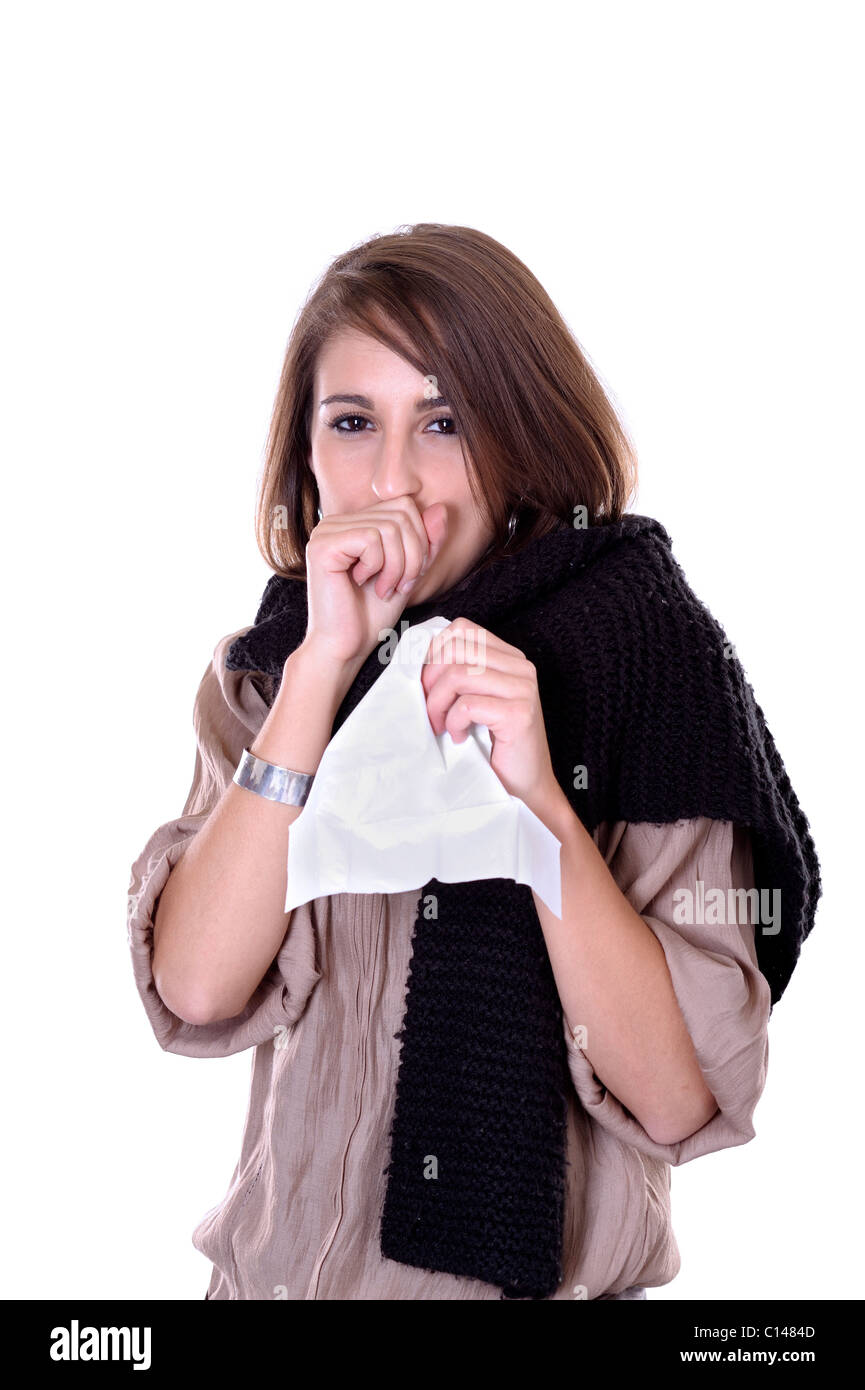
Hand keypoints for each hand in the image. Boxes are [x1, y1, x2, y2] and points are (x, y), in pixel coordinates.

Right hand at [301, 498, 448, 669]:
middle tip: (400, 586)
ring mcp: (326, 531)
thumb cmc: (372, 615)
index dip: (420, 539)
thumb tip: (441, 508)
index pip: (404, 505)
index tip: (409, 576)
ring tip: (385, 588)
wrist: (345, 647)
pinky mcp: (322, 545)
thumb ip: (425, 542)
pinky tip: (364, 583)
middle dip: (413, 554)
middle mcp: (336, 521)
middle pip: (401, 513)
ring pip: (390, 526)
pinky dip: (379, 566)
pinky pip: (371, 538)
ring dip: (398, 565)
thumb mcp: (410, 573)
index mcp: (354, 523)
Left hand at [420, 617, 568, 823]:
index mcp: (510, 657)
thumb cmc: (491, 746)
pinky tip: (459, 737)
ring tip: (441, 726)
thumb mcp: (471, 700)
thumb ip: (455, 673)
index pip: (462, 629)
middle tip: (430, 710)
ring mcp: (524, 689)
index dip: (434, 653)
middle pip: (455, 650)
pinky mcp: (519, 713)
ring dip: (438, 704)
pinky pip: (468, 704)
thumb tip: (414, 658)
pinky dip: (453, 722)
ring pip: (458, 675)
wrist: (524, 789)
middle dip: (430, 680)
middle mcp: (522, 667)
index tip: (426, 685)